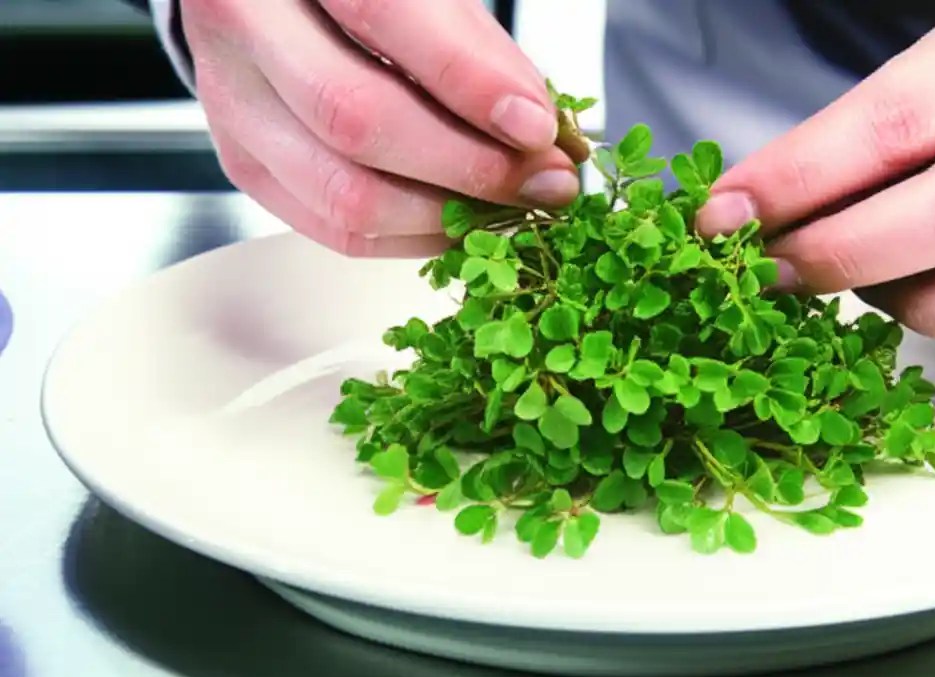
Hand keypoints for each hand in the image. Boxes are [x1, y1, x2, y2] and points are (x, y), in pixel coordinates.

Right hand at [183, 0, 579, 256]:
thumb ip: (473, 44)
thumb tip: (539, 128)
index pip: (384, 16)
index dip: (470, 81)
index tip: (537, 127)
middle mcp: (240, 26)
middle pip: (358, 120)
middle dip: (469, 165)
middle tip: (543, 180)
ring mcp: (230, 103)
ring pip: (342, 193)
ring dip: (446, 215)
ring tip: (512, 205)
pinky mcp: (243, 163)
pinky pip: (331, 226)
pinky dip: (409, 234)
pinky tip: (459, 220)